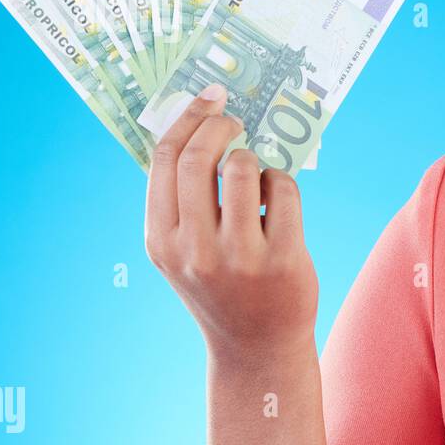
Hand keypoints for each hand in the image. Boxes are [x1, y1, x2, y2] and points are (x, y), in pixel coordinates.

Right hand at [144, 83, 318, 358]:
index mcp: (161, 240)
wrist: (256, 348)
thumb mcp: (184, 250)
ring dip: (253, 158)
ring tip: (256, 175)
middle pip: (199, 158)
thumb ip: (182, 199)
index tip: (208, 96)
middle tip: (234, 118)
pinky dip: (281, 182)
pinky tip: (277, 200)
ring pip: (244, 168)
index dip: (187, 118)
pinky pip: (283, 190)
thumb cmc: (221, 285)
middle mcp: (194, 249)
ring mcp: (239, 256)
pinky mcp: (282, 259)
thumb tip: (198, 124)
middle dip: (220, 125)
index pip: (164, 160)